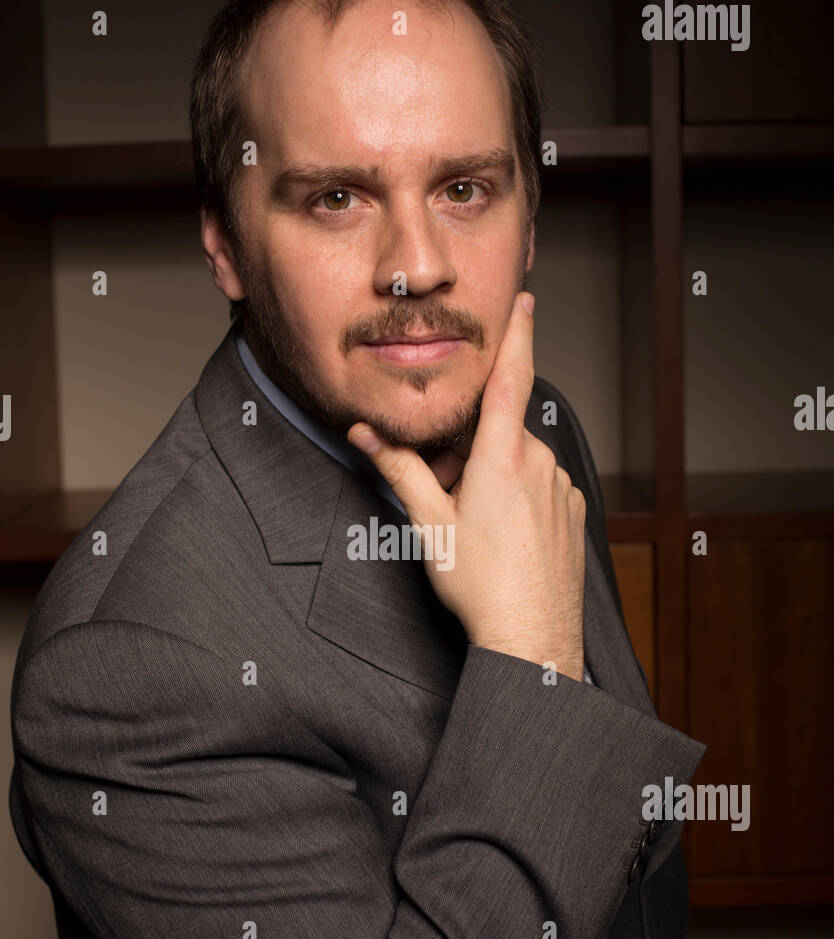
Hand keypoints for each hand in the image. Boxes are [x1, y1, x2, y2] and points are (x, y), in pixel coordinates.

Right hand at [347, 293, 586, 678]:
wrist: (531, 640)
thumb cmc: (479, 585)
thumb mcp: (428, 524)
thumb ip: (398, 469)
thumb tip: (364, 434)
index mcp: (502, 457)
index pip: (512, 376)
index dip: (518, 332)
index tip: (525, 298)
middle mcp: (540, 464)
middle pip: (498, 433)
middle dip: (466, 451)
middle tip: (440, 494)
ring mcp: (562, 489)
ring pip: (519, 464)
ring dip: (490, 478)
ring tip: (471, 528)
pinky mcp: (574, 513)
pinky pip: (540, 489)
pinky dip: (517, 498)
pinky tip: (501, 539)